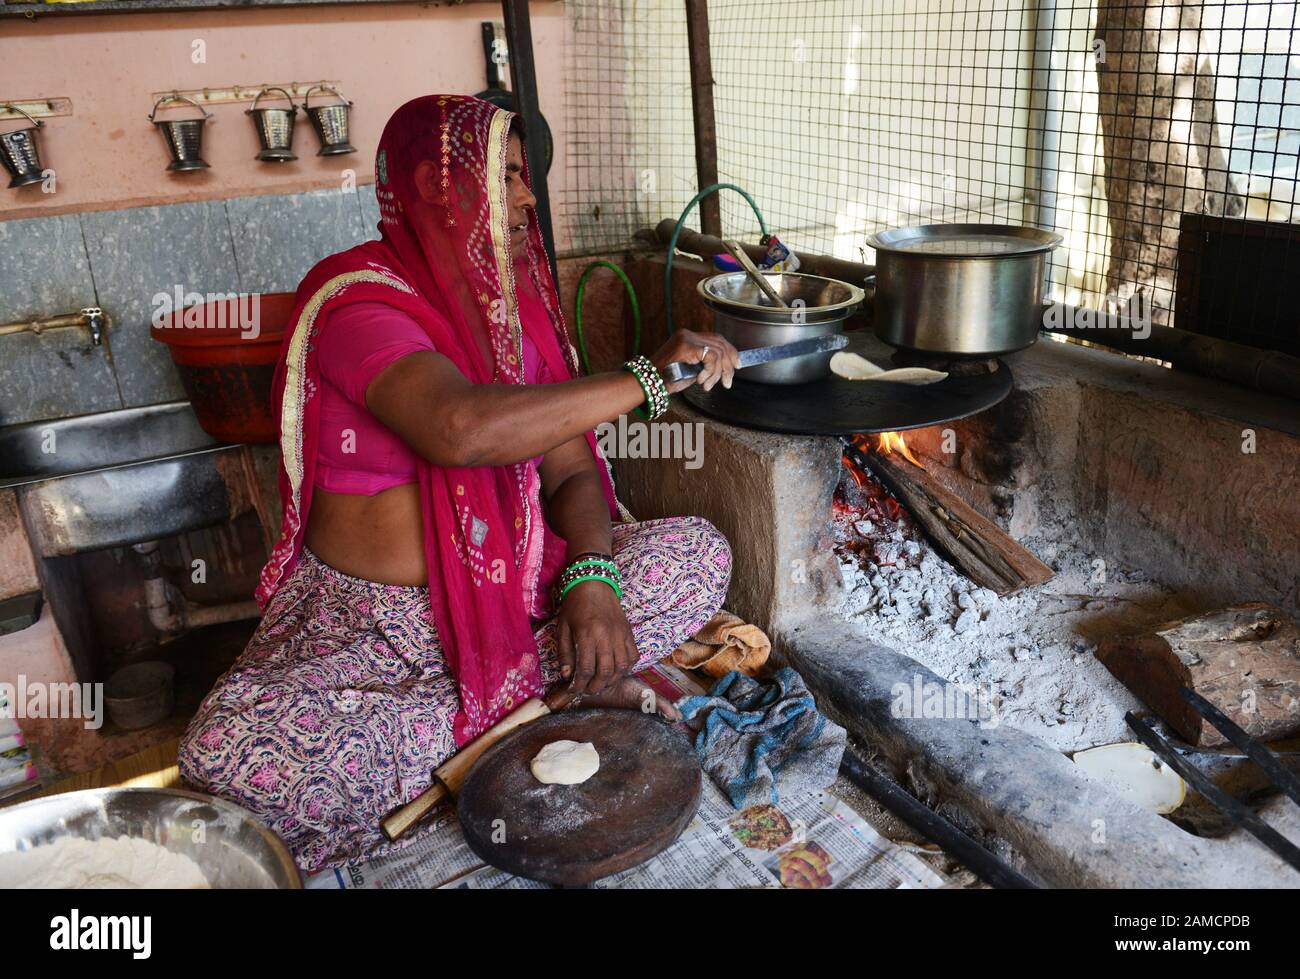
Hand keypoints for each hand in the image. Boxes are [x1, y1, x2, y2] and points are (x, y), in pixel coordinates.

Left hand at [556, 580, 637, 694]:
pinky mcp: (629, 633)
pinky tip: (616, 670)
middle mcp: (606, 636)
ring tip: (602, 683)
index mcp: (586, 634)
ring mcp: (620, 635)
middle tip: (588, 690)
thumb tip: (567, 676)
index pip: (585, 668)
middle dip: (596, 687)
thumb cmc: (575, 606)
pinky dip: (626, 668)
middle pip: (605, 672)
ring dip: (611, 680)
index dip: (579, 684)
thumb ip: (564, 653)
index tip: (574, 689)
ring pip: (621, 667)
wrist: (594, 584)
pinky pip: (633, 656)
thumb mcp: (562, 628)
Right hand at [650, 329, 740, 393]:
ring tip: (710, 385)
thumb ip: (705, 365)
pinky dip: (711, 371)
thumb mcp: (690, 370)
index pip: (716, 339)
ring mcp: (687, 339)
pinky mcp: (687, 346)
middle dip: (728, 364)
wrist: (648, 382)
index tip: (737, 365)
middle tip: (728, 381)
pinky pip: (711, 357)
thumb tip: (724, 369)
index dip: (730, 351)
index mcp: (687, 337)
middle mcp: (687, 334)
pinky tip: (702, 381)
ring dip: (718, 372)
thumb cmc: (666, 380)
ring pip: (718, 352)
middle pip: (720, 343)